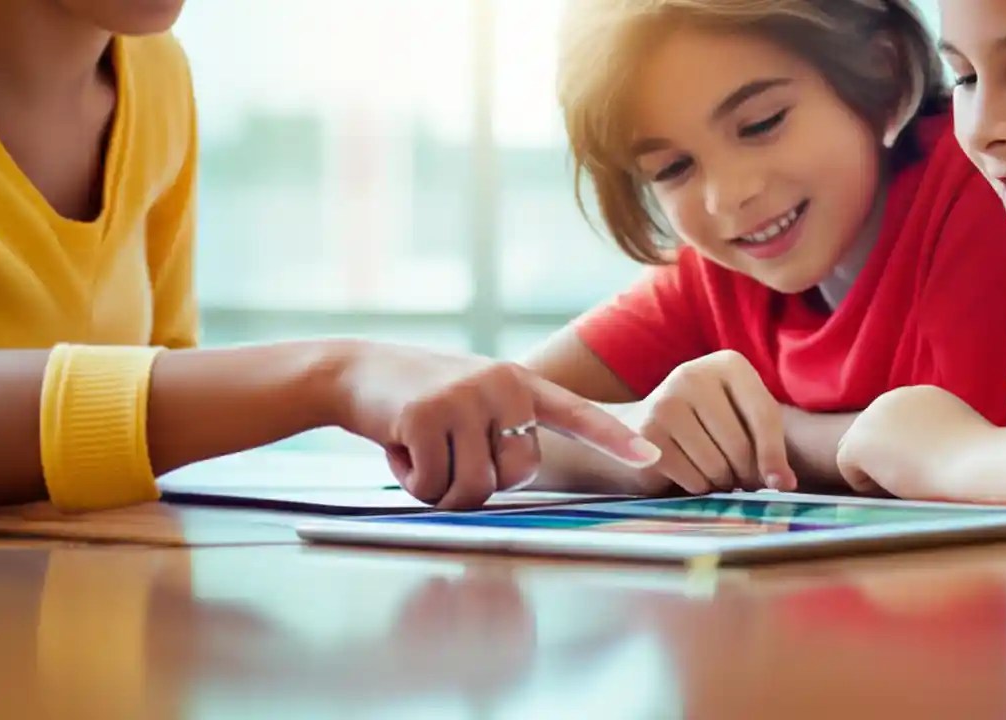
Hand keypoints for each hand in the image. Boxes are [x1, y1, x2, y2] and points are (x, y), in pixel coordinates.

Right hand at [333, 343, 660, 508]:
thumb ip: (502, 428)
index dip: (614, 440)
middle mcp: (501, 384)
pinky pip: (433, 484)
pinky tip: (398, 445)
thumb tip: (516, 477)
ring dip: (441, 487)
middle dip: (479, 484)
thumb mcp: (471, 400)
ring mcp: (465, 396)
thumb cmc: (418, 398)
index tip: (652, 458)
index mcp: (520, 383)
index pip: (578, 413)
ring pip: (474, 488)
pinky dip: (412, 480)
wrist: (353, 371)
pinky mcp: (427, 415)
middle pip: (516, 476)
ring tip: (421, 448)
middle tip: (446, 454)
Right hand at [623, 350, 796, 495]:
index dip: (774, 455)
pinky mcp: (647, 434)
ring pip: (716, 465)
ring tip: (716, 473)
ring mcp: (665, 402)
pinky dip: (698, 486)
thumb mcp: (743, 420)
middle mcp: (694, 375)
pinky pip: (691, 478)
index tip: (780, 484)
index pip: (764, 415)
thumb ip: (769, 447)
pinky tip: (692, 474)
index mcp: (728, 364)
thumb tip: (783, 484)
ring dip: (722, 482)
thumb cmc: (708, 425)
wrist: (646, 429)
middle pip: (739, 445)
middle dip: (746, 474)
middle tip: (741, 480)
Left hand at [836, 385, 994, 498]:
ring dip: (876, 469)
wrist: (976, 465)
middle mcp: (890, 398)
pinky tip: (895, 484)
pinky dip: (867, 484)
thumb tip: (921, 451)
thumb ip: (933, 433)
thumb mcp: (958, 433)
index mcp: (917, 395)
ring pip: (858, 450)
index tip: (925, 465)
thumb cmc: (978, 460)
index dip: (902, 449)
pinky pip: (848, 469)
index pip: (893, 424)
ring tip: (907, 480)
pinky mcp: (858, 441)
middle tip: (911, 477)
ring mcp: (870, 418)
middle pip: (871, 434)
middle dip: (882, 456)